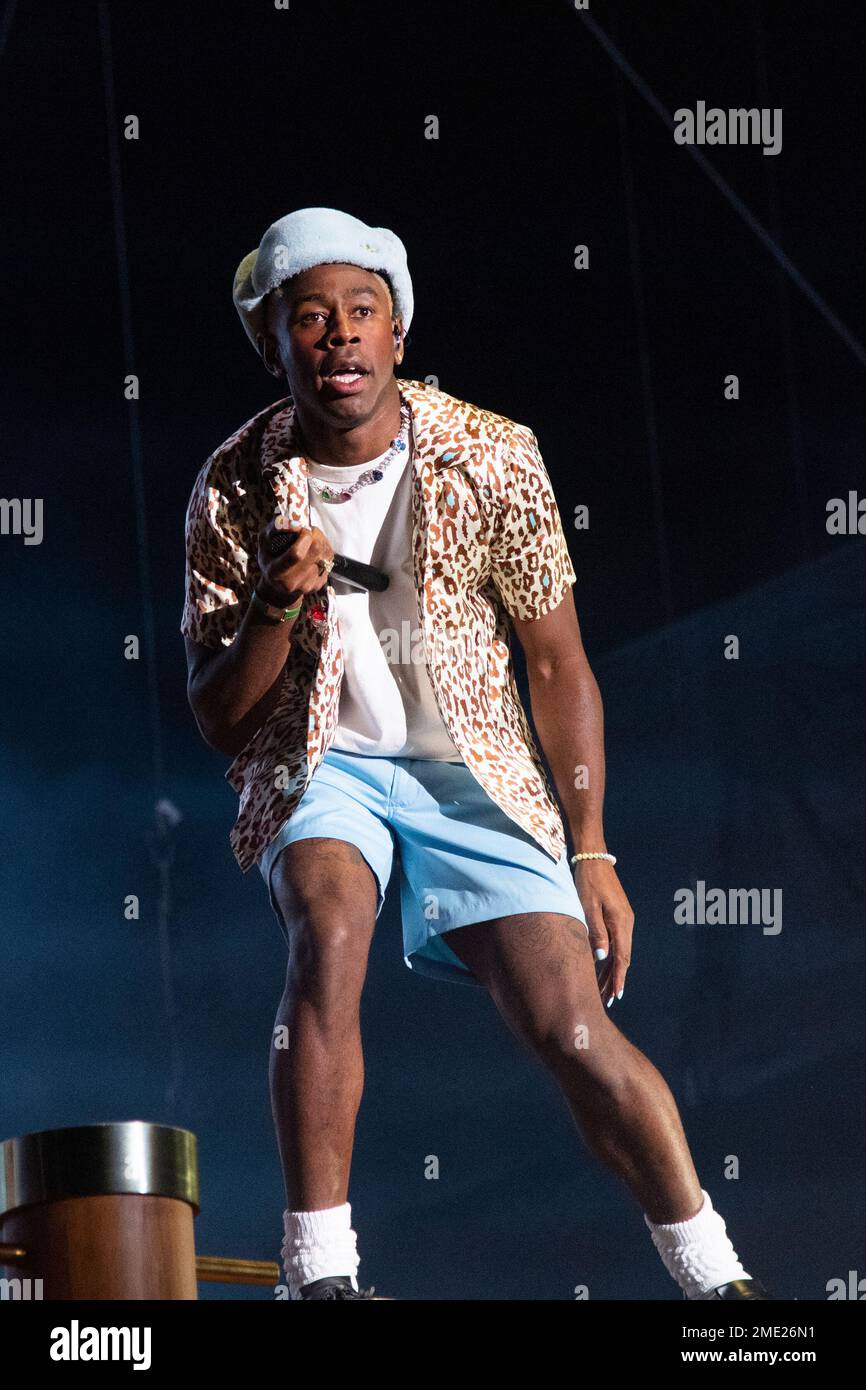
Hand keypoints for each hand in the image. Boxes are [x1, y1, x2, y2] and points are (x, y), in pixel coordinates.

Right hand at [256, 520, 334, 605]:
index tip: (302, 529)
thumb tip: (296, 524)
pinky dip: (324, 551)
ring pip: (325, 553)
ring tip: (310, 541)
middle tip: (307, 531)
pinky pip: (329, 560)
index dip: (304, 536)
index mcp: (275, 572)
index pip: (296, 554)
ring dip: (321, 541)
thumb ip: (276, 527)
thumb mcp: (265, 540)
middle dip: (314, 535)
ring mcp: (307, 585)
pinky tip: (314, 552)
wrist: (278, 586)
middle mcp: (292, 582)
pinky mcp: (319, 584)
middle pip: (315, 550)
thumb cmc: (270, 558)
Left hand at [572, 859, 634, 1008]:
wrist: (593, 858)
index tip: (615, 997)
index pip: (621, 958)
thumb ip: (595, 932)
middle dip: (614, 980)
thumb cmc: (588, 881)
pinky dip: (610, 957)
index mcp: (620, 922)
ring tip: (603, 990)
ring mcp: (623, 919)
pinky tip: (603, 966)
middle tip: (608, 1002)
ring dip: (611, 971)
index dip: (618, 979)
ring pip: (618, 951)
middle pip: (621, 958)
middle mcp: (626, 923)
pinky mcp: (617, 916)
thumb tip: (602, 958)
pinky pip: (616, 942)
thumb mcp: (588, 906)